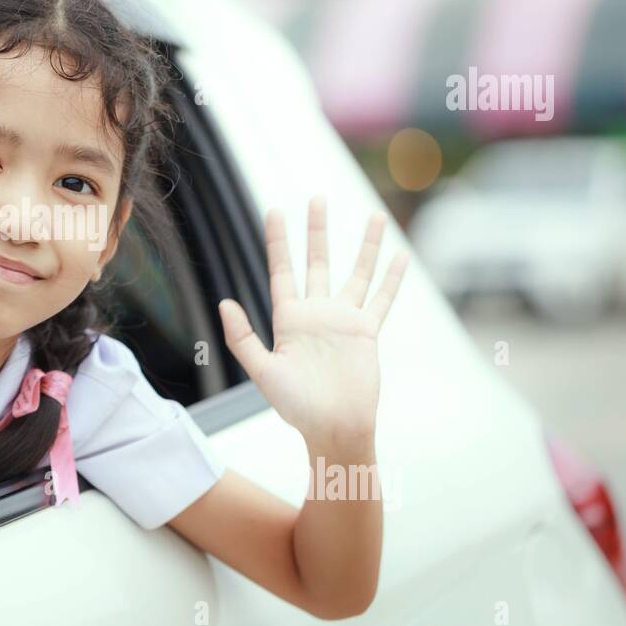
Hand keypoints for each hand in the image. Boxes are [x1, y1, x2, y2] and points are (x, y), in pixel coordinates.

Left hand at [217, 196, 409, 448]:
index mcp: (288, 319)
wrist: (333, 428)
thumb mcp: (263, 371)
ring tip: (374, 215)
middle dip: (317, 231)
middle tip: (317, 197)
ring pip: (357, 273)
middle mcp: (316, 314)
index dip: (278, 241)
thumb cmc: (295, 406)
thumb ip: (242, 338)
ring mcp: (344, 321)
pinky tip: (401, 255)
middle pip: (318, 261)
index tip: (275, 210)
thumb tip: (225, 302)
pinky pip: (382, 299)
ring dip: (365, 245)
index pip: (281, 270)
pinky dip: (392, 278)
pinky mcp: (368, 333)